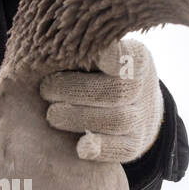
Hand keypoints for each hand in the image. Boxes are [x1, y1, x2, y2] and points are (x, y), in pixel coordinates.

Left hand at [39, 38, 162, 162]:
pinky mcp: (134, 145)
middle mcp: (144, 88)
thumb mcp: (93, 54)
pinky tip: (81, 147)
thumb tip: (46, 40)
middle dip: (77, 90)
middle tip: (45, 89)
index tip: (93, 54)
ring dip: (80, 118)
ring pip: (118, 120)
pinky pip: (122, 150)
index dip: (112, 57)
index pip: (128, 57)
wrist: (127, 107)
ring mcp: (141, 119)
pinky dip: (101, 148)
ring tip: (51, 114)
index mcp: (135, 58)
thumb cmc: (95, 72)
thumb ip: (79, 51)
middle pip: (117, 91)